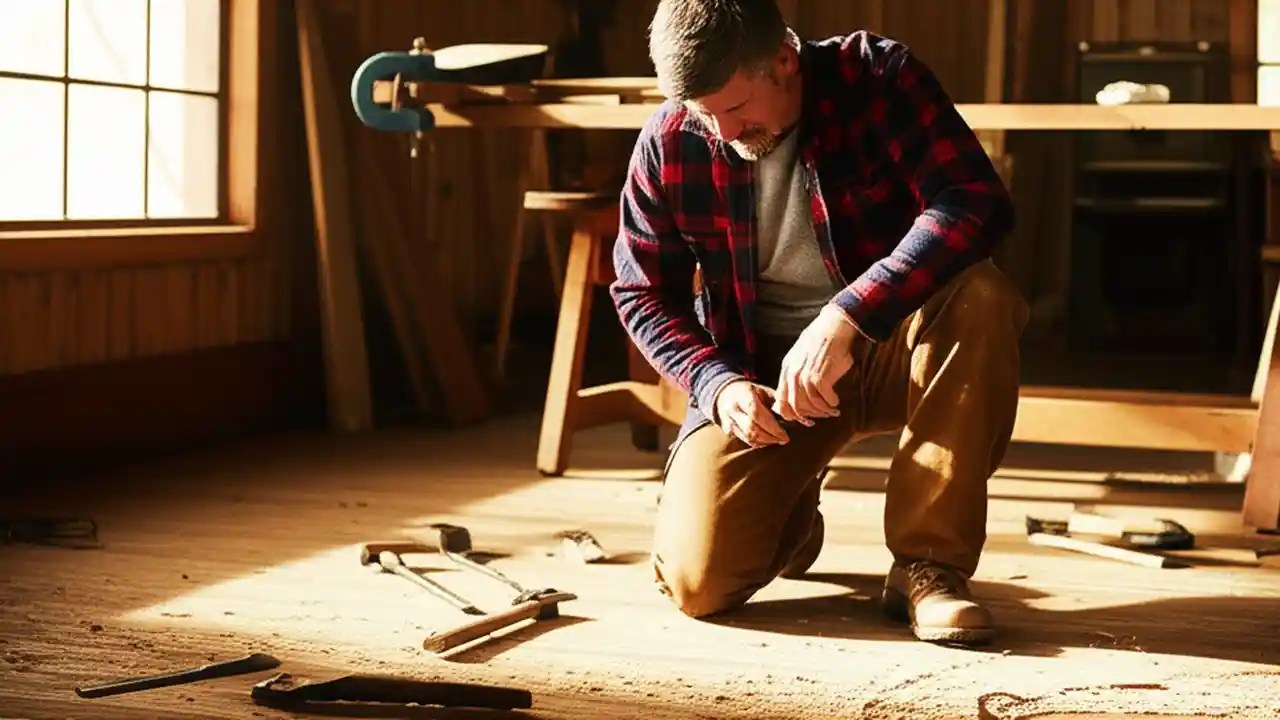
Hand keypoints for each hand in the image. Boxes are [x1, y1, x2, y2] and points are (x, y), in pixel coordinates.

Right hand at [714, 380, 789, 447]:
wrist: (726, 392)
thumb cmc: (750, 391)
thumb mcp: (763, 390)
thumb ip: (777, 401)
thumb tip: (794, 414)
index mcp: (742, 395)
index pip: (757, 414)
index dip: (772, 427)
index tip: (785, 434)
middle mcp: (732, 409)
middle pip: (752, 428)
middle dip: (770, 437)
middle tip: (784, 439)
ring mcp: (728, 420)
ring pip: (747, 437)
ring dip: (765, 442)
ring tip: (777, 440)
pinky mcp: (727, 430)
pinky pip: (744, 440)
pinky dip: (757, 443)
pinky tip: (767, 442)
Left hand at [773, 305, 856, 425]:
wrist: (834, 325)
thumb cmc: (822, 342)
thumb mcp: (801, 358)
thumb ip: (796, 376)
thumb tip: (796, 399)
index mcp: (786, 370)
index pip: (782, 401)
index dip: (792, 414)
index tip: (805, 419)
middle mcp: (792, 373)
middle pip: (794, 406)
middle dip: (809, 416)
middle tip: (822, 417)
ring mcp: (804, 373)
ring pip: (808, 403)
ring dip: (822, 410)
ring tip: (832, 410)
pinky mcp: (818, 373)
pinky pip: (822, 396)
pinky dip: (829, 402)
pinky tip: (835, 401)